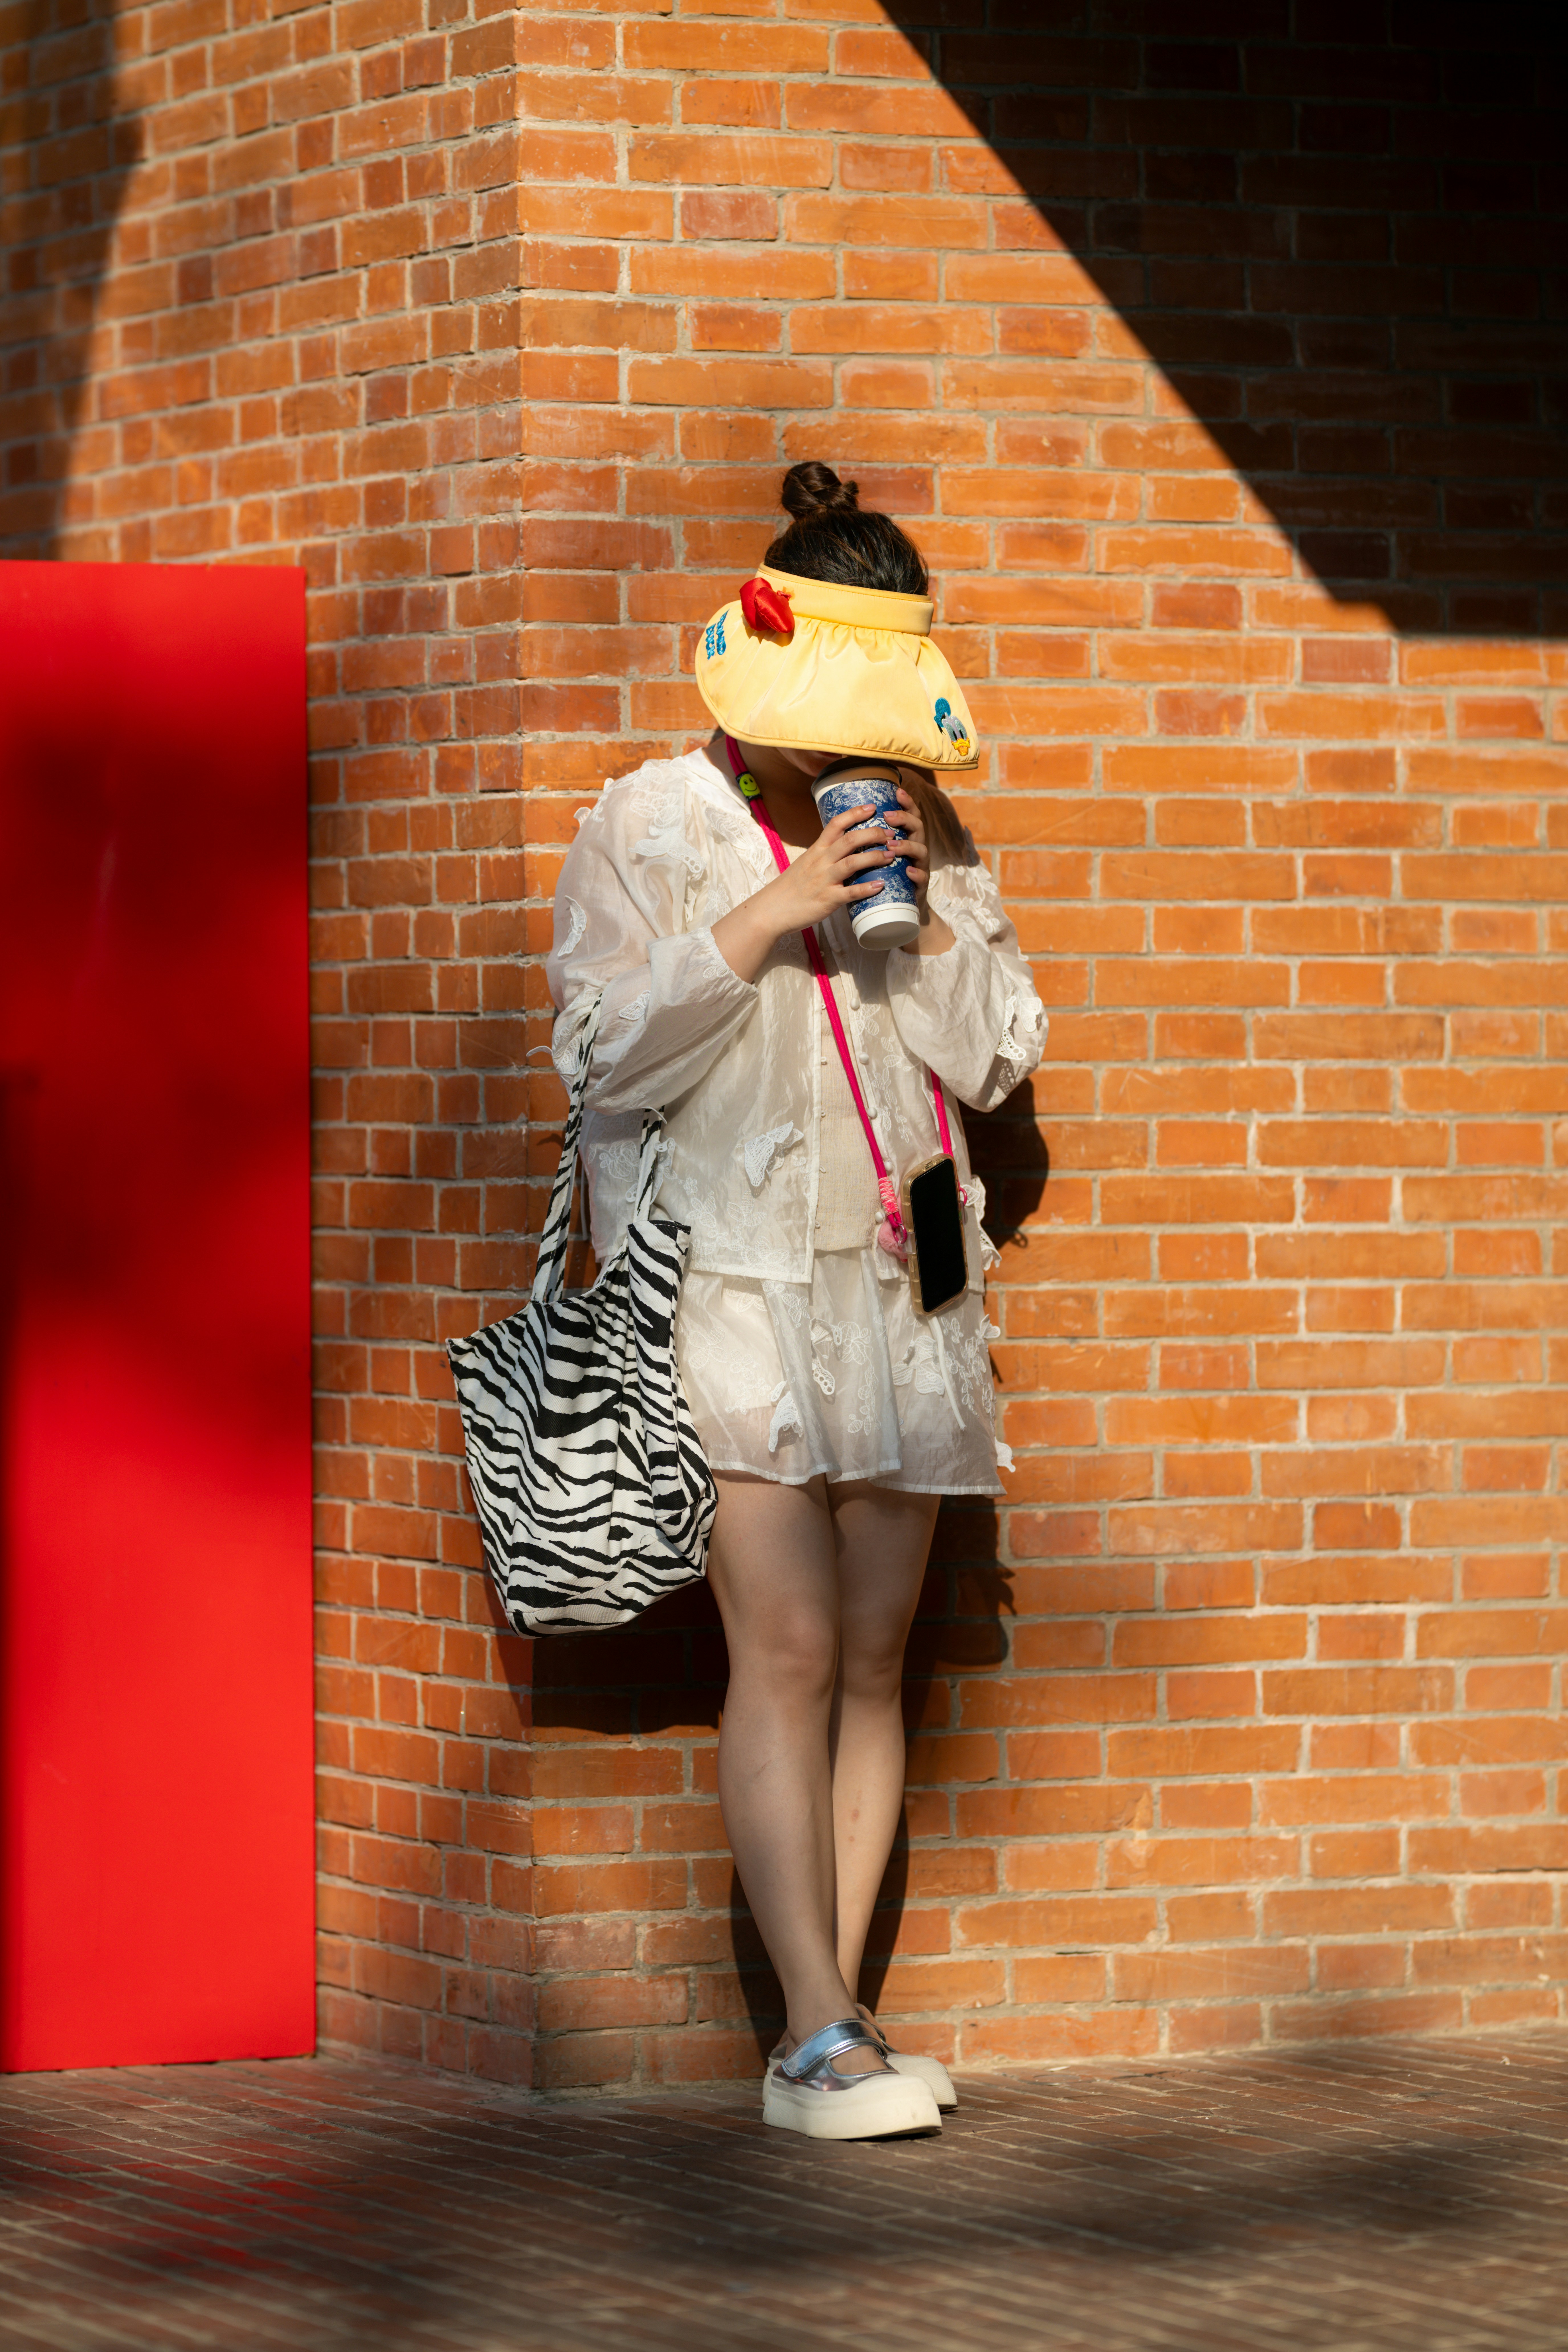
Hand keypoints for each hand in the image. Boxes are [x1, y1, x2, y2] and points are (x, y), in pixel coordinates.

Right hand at [712, 802, 895, 981]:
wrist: (772, 910)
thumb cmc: (790, 888)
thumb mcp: (806, 864)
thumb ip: (824, 855)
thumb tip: (842, 848)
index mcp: (816, 850)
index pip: (836, 824)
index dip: (856, 813)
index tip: (873, 807)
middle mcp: (821, 861)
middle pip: (850, 840)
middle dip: (873, 833)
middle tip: (891, 833)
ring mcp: (825, 880)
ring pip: (852, 862)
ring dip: (874, 857)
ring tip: (892, 854)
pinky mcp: (828, 899)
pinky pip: (851, 892)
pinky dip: (867, 888)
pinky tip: (881, 885)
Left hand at [888, 785, 954, 958]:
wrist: (895, 908)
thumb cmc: (883, 876)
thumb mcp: (878, 854)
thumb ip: (871, 839)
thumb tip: (850, 818)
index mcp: (905, 837)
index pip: (908, 815)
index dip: (906, 803)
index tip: (897, 791)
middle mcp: (915, 849)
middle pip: (917, 827)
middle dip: (904, 819)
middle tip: (889, 817)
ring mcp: (920, 866)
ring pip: (921, 850)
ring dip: (907, 845)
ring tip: (894, 845)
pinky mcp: (919, 887)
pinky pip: (922, 879)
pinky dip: (916, 873)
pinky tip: (909, 871)